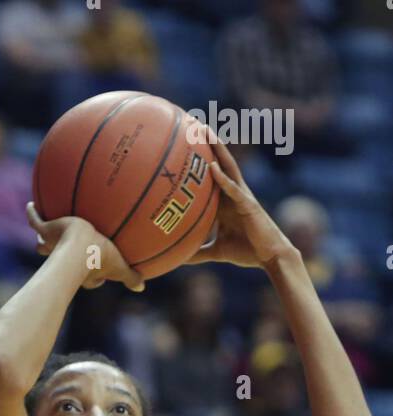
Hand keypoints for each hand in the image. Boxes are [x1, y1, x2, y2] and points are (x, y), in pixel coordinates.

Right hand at [26, 202, 143, 290]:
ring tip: (43, 230)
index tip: (101, 276)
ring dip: (43, 241)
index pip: (88, 278)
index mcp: (81, 269)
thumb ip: (130, 277)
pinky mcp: (47, 231)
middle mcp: (63, 258)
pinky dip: (32, 213)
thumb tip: (142, 288)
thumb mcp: (119, 267)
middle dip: (59, 257)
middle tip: (61, 250)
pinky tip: (31, 204)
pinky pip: (36, 221)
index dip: (95, 279)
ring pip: (43, 245)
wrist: (80, 246)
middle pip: (58, 259)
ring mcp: (53, 244)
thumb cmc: (99, 258)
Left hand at [188, 139, 292, 269]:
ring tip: (204, 131)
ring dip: (216, 149)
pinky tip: (211, 167)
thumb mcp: (216, 251)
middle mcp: (233, 193)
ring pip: (227, 167)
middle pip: (218, 162)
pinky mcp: (248, 205)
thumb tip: (178, 260)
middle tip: (192, 123)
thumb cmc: (246, 251)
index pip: (209, 175)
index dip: (199, 159)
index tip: (183, 143)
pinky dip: (222, 178)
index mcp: (224, 202)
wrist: (269, 257)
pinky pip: (233, 189)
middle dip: (207, 143)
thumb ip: (198, 253)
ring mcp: (241, 196)